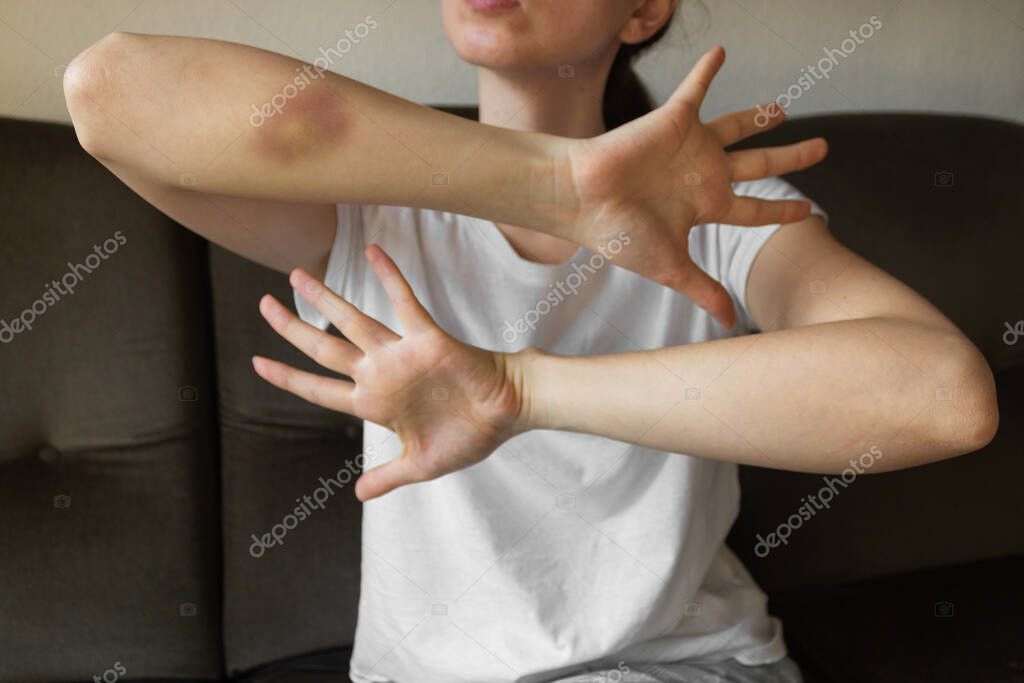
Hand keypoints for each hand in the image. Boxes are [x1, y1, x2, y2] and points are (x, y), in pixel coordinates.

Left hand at [251, 245, 525, 500]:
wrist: (505, 414)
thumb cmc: (468, 436)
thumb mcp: (421, 465)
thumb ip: (388, 477)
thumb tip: (359, 495)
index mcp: (373, 404)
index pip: (319, 389)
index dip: (287, 378)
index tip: (258, 364)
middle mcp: (380, 375)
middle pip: (324, 349)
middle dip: (291, 328)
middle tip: (262, 305)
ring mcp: (400, 355)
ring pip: (353, 321)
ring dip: (325, 299)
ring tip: (296, 274)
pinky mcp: (428, 339)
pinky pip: (404, 303)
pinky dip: (390, 277)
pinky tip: (373, 252)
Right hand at [566, 45, 827, 327]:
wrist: (581, 201)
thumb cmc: (618, 235)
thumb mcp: (670, 267)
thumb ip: (704, 289)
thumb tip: (732, 323)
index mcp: (706, 207)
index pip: (755, 208)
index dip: (782, 209)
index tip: (809, 210)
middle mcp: (703, 174)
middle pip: (760, 164)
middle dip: (793, 156)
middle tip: (824, 148)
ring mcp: (690, 146)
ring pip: (739, 126)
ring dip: (762, 116)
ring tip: (784, 109)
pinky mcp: (673, 120)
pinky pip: (696, 89)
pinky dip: (707, 70)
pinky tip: (721, 52)